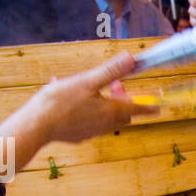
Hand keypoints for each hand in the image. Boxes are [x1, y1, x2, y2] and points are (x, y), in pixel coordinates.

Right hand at [26, 52, 155, 144]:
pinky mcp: (78, 136)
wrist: (36, 126)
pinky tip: (71, 99)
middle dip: (122, 99)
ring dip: (104, 103)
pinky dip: (88, 110)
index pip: (137, 108)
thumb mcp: (87, 81)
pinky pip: (89, 121)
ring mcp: (91, 132)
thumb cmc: (61, 102)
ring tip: (89, 89)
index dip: (149, 106)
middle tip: (114, 85)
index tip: (159, 108)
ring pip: (106, 117)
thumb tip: (132, 59)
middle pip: (122, 113)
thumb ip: (111, 71)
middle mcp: (105, 125)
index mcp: (111, 111)